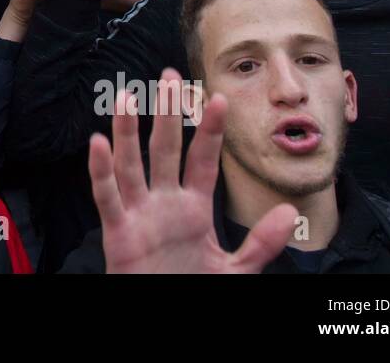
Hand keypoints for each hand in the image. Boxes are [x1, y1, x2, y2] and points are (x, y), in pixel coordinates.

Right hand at [90, 69, 296, 272]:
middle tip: (169, 76)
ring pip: (131, 165)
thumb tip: (290, 212)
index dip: (209, 130)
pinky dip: (101, 171)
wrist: (164, 314)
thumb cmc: (192, 289)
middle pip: (165, 150)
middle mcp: (164, 203)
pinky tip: (98, 143)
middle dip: (167, 113)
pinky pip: (108, 197)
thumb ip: (261, 243)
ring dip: (127, 132)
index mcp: (193, 208)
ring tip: (126, 97)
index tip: (217, 98)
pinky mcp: (118, 232)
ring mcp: (139, 214)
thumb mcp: (236, 270)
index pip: (202, 160)